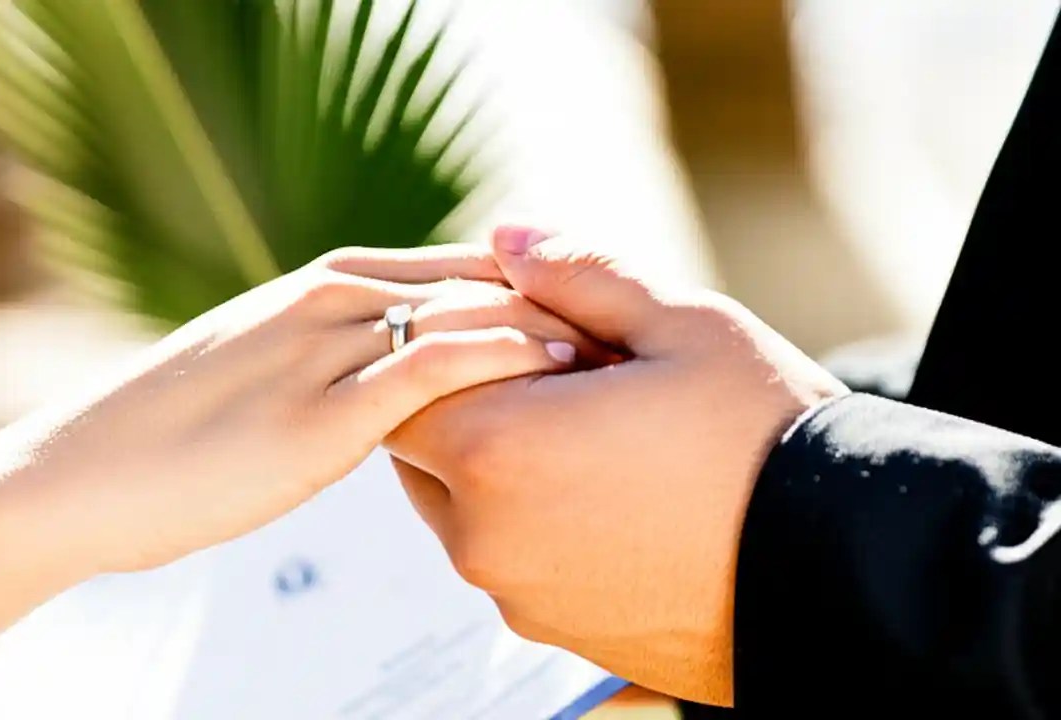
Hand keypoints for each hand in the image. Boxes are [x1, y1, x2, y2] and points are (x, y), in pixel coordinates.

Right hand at [1, 245, 601, 575]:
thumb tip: (405, 382)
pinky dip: (502, 360)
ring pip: (467, 310)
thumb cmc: (177, 437)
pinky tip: (551, 370)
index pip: (461, 264)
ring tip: (619, 353)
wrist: (85, 476)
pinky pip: (432, 368)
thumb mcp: (273, 376)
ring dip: (550, 322)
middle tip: (632, 331)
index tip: (596, 317)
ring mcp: (326, 347)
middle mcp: (331, 296)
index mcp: (326, 283)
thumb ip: (342, 363)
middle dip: (560, 298)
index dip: (537, 285)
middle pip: (480, 276)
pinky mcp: (320, 412)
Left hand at [386, 228, 847, 705]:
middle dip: (469, 401)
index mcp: (496, 449)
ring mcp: (516, 595)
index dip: (454, 342)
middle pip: (423, 446)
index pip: (406, 380)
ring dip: (499, 465)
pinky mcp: (554, 635)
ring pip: (461, 508)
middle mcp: (484, 537)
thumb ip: (578, 273)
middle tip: (557, 377)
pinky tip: (613, 497)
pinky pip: (508, 562)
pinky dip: (533, 522)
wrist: (847, 571)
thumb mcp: (682, 325)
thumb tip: (506, 237)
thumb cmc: (767, 435)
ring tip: (593, 436)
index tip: (523, 331)